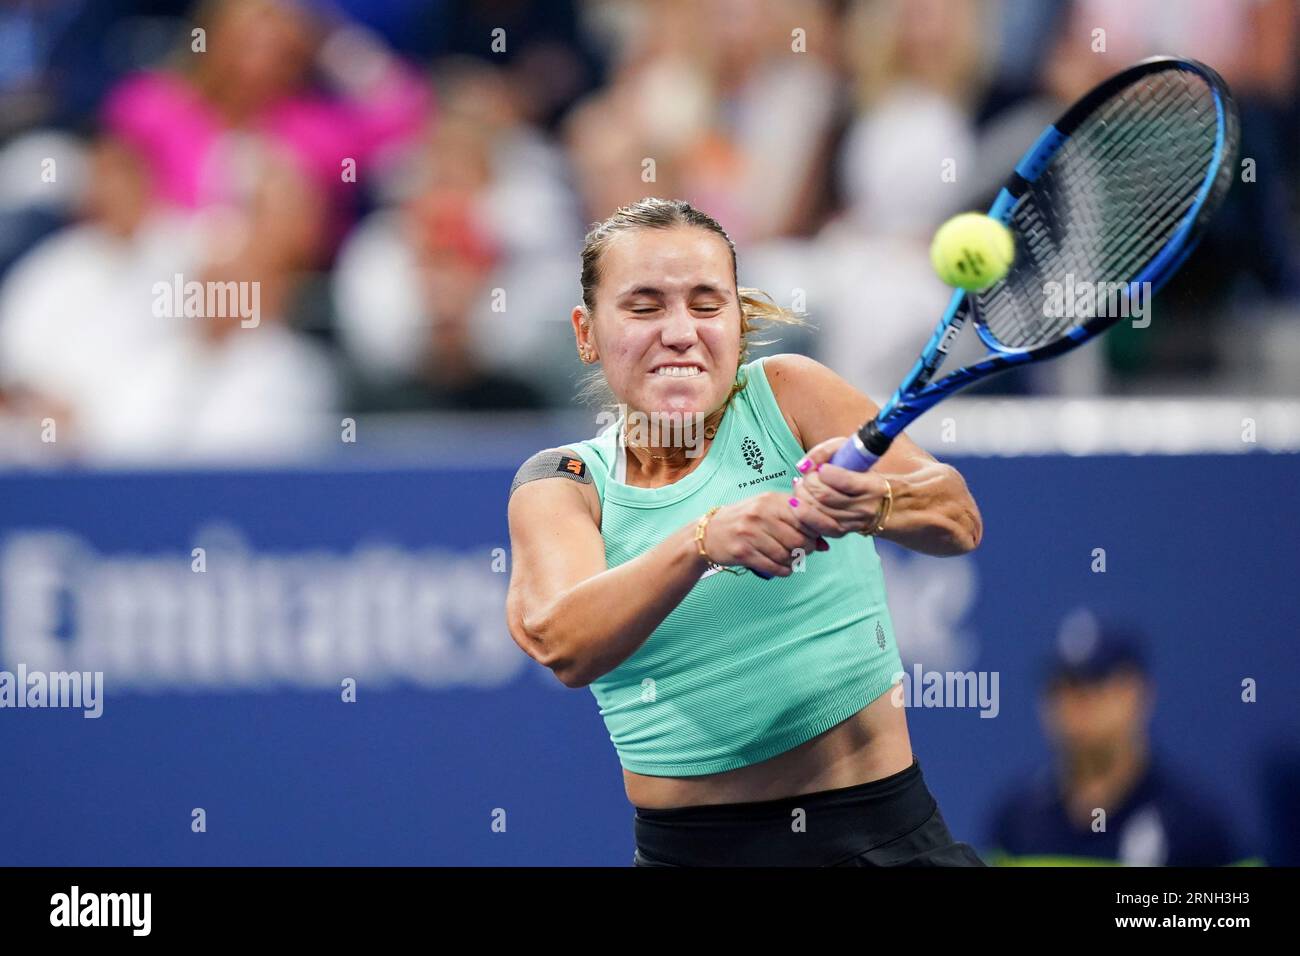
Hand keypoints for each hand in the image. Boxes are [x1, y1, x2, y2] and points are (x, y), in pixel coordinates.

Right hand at [699, 492, 830, 576]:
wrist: (708, 532)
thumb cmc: (744, 521)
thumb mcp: (768, 511)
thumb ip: (795, 521)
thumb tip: (824, 544)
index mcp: (770, 500)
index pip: (805, 517)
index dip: (814, 532)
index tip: (813, 538)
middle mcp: (760, 514)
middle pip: (798, 540)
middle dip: (806, 550)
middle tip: (802, 552)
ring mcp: (749, 533)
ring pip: (786, 555)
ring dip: (793, 562)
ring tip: (790, 560)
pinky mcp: (742, 552)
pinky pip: (773, 567)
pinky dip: (782, 571)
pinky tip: (781, 568)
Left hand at [789, 437, 890, 538]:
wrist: (895, 506)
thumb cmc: (870, 477)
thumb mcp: (860, 456)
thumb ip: (830, 451)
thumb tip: (804, 464)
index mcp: (873, 486)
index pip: (843, 481)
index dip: (824, 472)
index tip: (822, 467)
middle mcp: (864, 507)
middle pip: (824, 496)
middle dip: (808, 483)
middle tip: (807, 476)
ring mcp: (853, 522)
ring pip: (818, 512)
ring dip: (802, 497)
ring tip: (802, 487)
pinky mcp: (843, 532)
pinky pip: (818, 527)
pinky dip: (804, 514)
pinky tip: (800, 504)